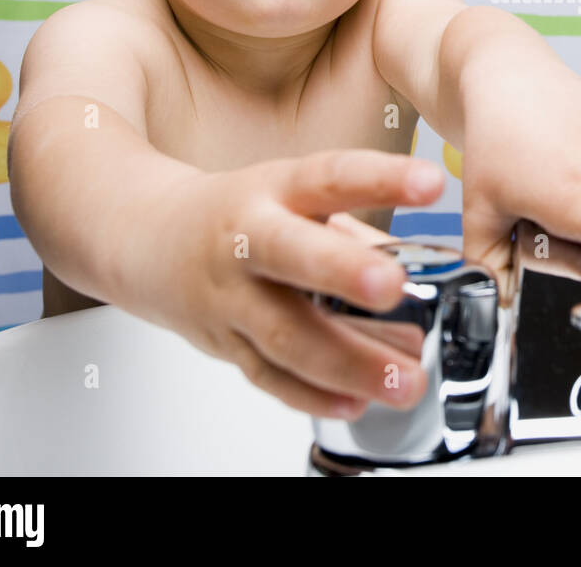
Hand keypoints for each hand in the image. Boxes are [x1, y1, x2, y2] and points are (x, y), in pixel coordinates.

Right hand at [128, 149, 444, 418]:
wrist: (150, 239)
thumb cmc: (240, 214)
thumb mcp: (294, 197)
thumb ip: (355, 230)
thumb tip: (422, 267)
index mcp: (275, 189)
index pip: (331, 176)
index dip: (381, 179)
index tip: (431, 182)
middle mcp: (247, 240)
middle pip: (292, 254)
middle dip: (343, 270)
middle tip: (393, 285)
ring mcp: (230, 297)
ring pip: (286, 334)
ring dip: (350, 363)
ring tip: (404, 380)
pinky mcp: (223, 344)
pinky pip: (269, 377)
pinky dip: (314, 395)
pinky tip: (356, 403)